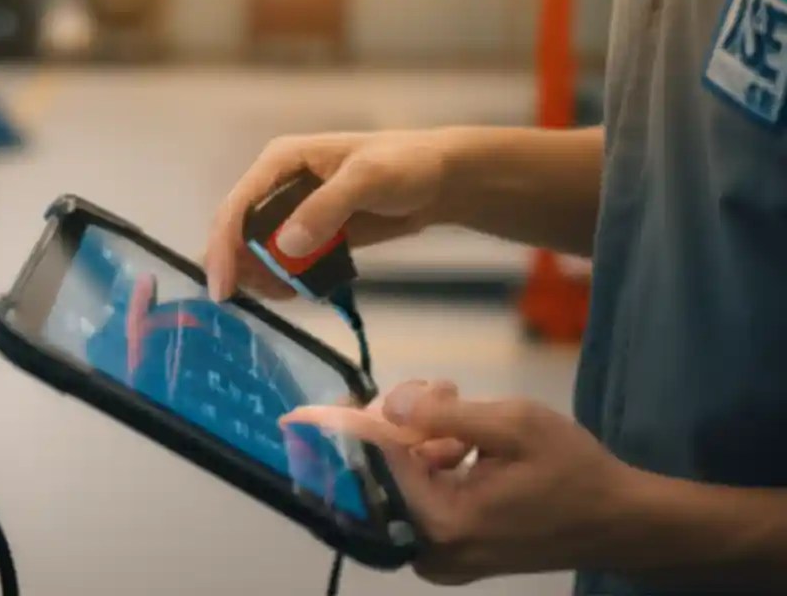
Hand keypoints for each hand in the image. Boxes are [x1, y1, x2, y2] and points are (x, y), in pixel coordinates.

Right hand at [205, 131, 450, 299]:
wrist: (441, 179)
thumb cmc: (405, 166)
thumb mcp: (367, 179)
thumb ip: (326, 208)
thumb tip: (287, 246)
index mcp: (280, 162)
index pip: (237, 206)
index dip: (223, 247)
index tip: (223, 289)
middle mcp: (278, 185)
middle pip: (239, 232)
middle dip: (241, 267)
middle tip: (260, 298)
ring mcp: (294, 211)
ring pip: (258, 251)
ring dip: (263, 277)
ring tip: (286, 295)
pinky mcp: (312, 232)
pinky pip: (284, 261)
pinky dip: (284, 280)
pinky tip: (298, 291)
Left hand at [283, 381, 637, 584]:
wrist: (622, 522)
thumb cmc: (574, 472)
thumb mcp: (512, 425)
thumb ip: (446, 414)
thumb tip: (392, 403)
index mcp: (441, 522)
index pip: (377, 466)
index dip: (354, 426)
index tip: (325, 401)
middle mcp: (431, 550)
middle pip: (387, 477)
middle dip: (403, 428)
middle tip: (440, 392)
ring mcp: (442, 557)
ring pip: (405, 485)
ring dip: (423, 443)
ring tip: (462, 411)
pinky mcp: (454, 552)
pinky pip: (424, 500)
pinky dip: (435, 466)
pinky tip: (465, 442)